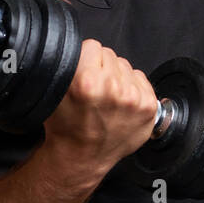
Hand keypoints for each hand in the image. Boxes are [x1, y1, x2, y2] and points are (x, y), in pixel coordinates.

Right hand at [42, 39, 157, 177]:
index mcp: (86, 82)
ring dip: (117, 79)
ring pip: (126, 66)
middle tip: (93, 92)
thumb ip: (67, 65)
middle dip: (101, 69)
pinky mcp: (149, 106)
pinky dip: (132, 88)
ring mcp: (133, 99)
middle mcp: (112, 89)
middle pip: (110, 55)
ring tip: (106, 100)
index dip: (85, 61)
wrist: (82, 157)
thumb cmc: (67, 128)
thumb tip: (73, 45)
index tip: (82, 76)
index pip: (92, 46)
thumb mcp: (54, 93)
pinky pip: (140, 78)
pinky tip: (120, 105)